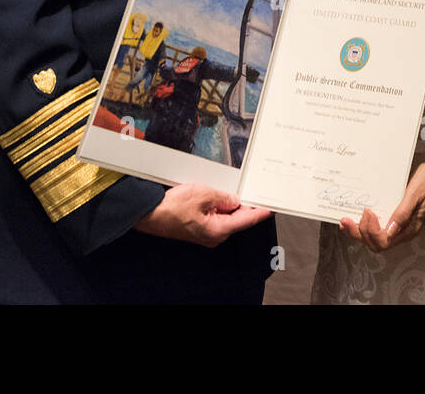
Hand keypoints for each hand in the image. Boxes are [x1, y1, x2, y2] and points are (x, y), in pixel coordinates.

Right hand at [133, 183, 270, 247]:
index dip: (262, 211)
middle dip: (245, 204)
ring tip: (228, 190)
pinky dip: (220, 207)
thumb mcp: (203, 194)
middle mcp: (215, 236)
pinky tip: (218, 196)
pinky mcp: (200, 228)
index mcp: (219, 230)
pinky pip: (217, 217)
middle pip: (238, 218)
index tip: (273, 206)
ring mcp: (207, 233)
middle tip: (254, 189)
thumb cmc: (172, 208)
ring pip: (227, 217)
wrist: (150, 214)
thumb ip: (224, 197)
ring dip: (230, 204)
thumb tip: (236, 199)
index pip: (247, 220)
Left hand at [338, 161, 424, 251]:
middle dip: (359, 234)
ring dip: (359, 232)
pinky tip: (356, 218)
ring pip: (375, 238)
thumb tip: (389, 231)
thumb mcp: (416, 194)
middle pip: (376, 243)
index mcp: (410, 229)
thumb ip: (403, 213)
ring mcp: (399, 226)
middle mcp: (403, 231)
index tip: (367, 211)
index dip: (371, 231)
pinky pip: (378, 228)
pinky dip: (364, 226)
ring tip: (345, 221)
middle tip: (348, 219)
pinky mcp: (396, 218)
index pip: (384, 241)